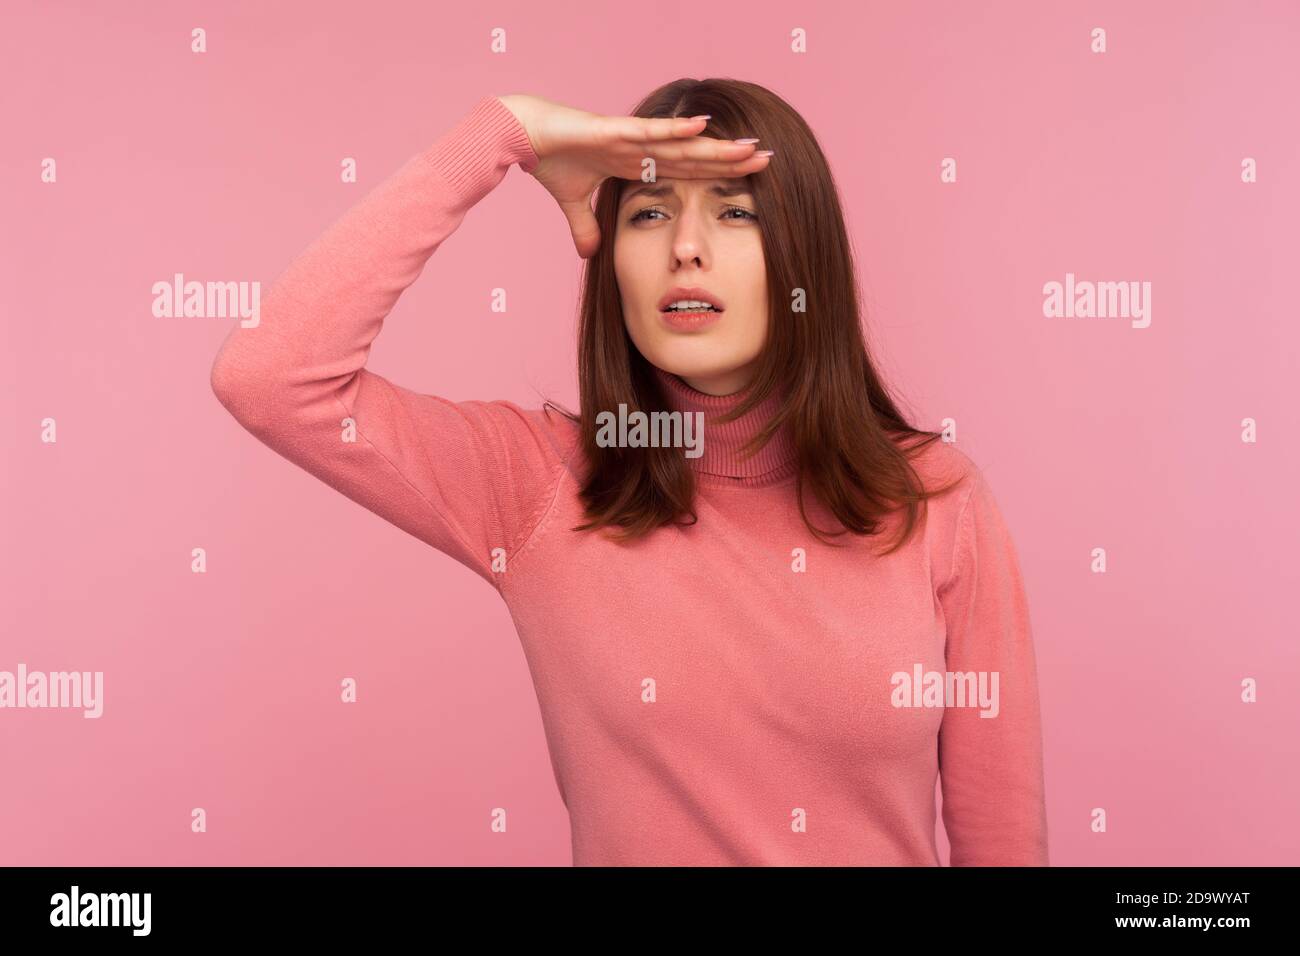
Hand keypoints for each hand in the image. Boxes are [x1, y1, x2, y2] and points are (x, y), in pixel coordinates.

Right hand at [496, 93, 770, 257]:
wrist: (522, 136)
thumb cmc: (547, 160)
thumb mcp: (573, 204)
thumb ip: (585, 226)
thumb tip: (590, 255)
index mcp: (636, 165)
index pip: (687, 173)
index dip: (717, 175)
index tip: (749, 179)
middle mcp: (641, 150)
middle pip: (696, 158)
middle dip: (731, 160)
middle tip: (769, 160)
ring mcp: (630, 139)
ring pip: (682, 145)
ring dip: (716, 147)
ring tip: (751, 146)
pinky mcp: (613, 132)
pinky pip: (650, 133)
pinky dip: (675, 131)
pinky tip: (704, 127)